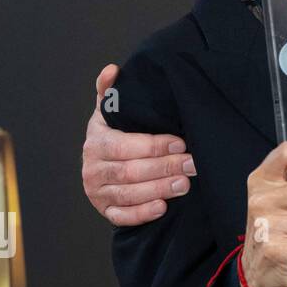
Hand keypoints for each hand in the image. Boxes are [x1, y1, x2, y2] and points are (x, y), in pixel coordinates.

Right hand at [82, 64, 195, 225]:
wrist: (106, 165)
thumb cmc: (117, 135)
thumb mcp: (112, 113)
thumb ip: (110, 92)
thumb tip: (112, 70)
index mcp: (97, 140)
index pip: (125, 145)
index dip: (154, 145)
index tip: (180, 143)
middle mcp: (93, 167)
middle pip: (130, 171)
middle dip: (164, 167)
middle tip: (193, 164)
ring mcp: (97, 191)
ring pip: (128, 193)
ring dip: (158, 189)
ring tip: (185, 184)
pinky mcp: (105, 210)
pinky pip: (122, 216)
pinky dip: (142, 213)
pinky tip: (163, 207)